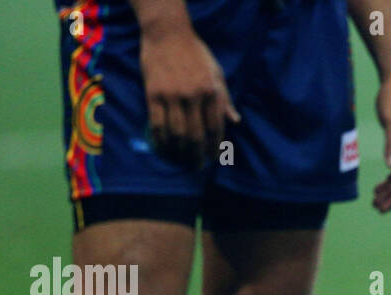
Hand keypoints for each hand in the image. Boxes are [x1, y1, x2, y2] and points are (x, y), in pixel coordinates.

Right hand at [140, 25, 238, 170]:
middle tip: (197, 166)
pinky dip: (160, 139)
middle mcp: (194, 96)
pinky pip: (157, 123)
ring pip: (176, 133)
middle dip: (197, 155)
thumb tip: (236, 121)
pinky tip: (163, 147)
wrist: (168, 33)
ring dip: (179, 151)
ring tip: (180, 160)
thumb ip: (225, 99)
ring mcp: (172, 95)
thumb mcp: (216, 73)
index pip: (216, 127)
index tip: (214, 158)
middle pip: (196, 135)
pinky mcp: (153, 93)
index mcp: (211, 91)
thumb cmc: (196, 53)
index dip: (215, 147)